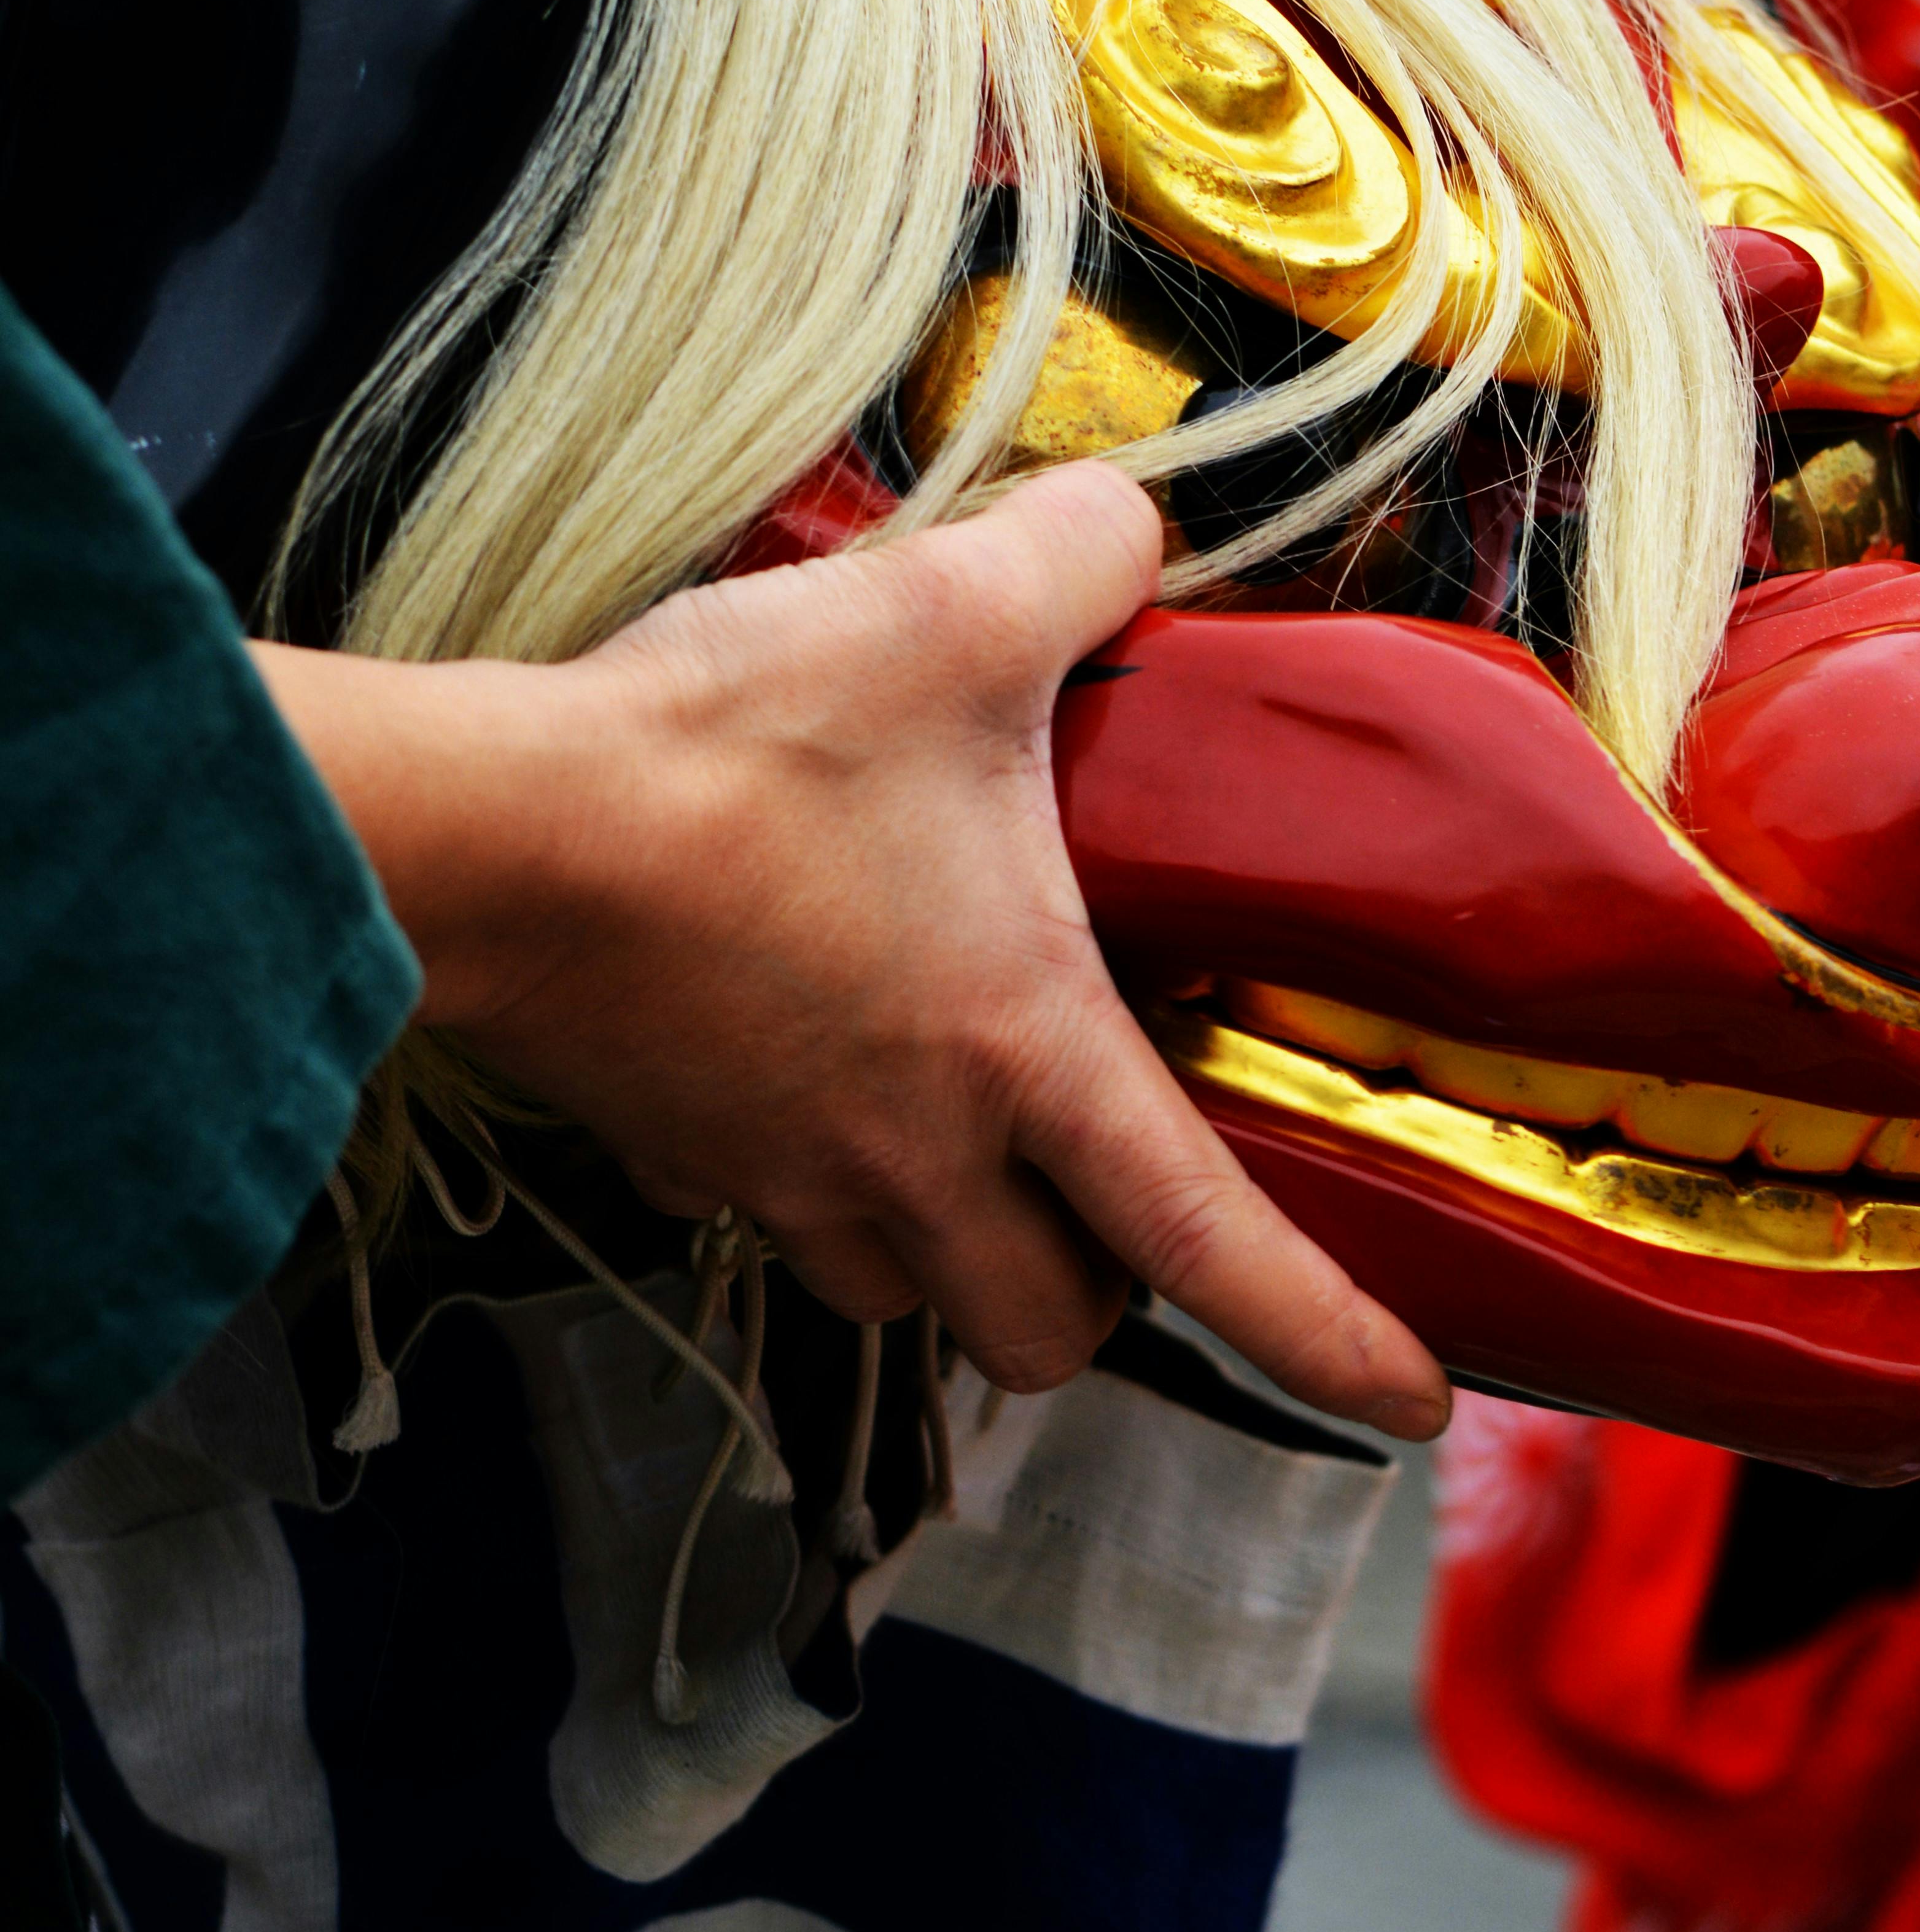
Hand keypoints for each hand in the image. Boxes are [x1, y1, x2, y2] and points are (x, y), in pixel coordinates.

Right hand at [253, 463, 1449, 1438]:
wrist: (499, 831)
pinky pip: (769, 1210)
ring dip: (949, 1243)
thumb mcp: (951, 605)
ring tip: (961, 1128)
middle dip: (1096, 1297)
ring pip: (902, 1289)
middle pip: (1044, 1328)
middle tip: (1116, 1200)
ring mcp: (782, 1172)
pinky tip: (805, 1059)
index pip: (1210, 1246)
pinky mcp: (675, 1151)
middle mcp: (913, 1154)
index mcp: (1024, 1052)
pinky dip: (807, 1171)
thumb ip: (1083, 555)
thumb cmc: (738, 747)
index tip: (1408, 1406)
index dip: (1324, 1334)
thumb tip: (1130, 525)